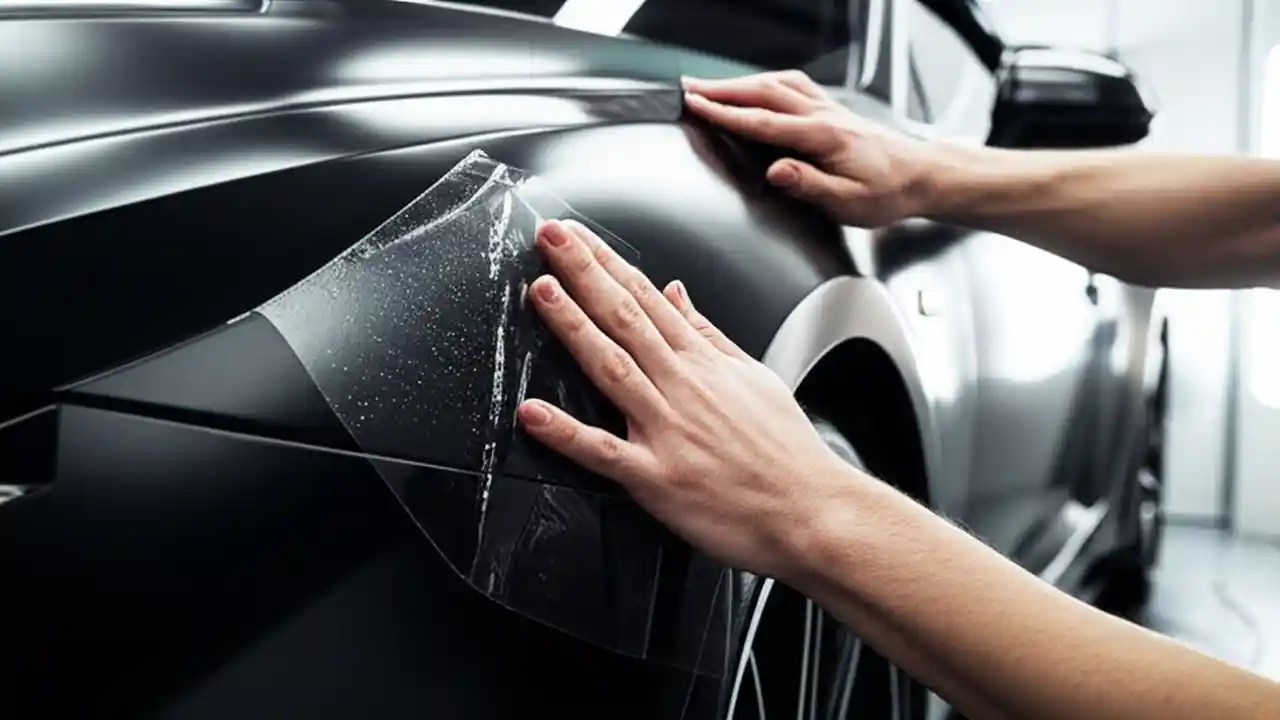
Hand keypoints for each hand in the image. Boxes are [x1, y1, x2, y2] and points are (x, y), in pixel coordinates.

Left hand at [516, 219, 861, 579]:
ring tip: (543, 292)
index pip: (647, 297)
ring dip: (574, 327)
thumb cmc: (787, 453)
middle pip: (625, 318)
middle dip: (584, 273)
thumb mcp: (755, 377)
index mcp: (704, 363)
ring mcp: (667, 430)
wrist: (814, 512)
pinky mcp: (657, 478)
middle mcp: (683, 387)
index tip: (576, 235)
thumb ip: (709, 334)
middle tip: (550, 237)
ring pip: (612, 367)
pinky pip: (604, 452)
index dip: (607, 262)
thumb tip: (676, 292)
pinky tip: (534, 413)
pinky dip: (567, 433)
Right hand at [683, 71, 943, 227]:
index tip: (696, 106)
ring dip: (740, 83)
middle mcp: (823, 115)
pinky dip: (764, 81)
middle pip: (764, 93)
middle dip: (722, 90)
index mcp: (822, 138)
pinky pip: (792, 85)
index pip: (763, 122)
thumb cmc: (887, 193)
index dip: (726, 114)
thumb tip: (776, 172)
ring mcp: (827, 108)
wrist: (921, 176)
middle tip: (688, 89)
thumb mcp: (849, 202)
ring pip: (776, 84)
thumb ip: (810, 185)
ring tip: (709, 86)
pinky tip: (754, 85)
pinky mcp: (831, 109)